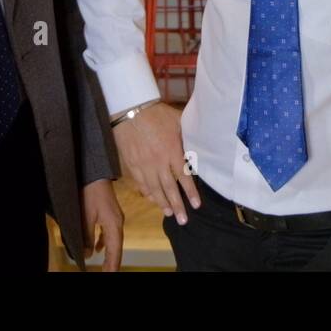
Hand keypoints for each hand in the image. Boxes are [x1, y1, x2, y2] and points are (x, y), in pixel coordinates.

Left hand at [81, 179, 123, 271]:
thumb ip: (87, 237)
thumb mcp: (86, 217)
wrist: (94, 173)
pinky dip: (103, 242)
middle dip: (112, 262)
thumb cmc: (90, 193)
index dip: (112, 265)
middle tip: (107, 274)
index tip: (109, 275)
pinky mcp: (109, 214)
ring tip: (104, 266)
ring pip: (112, 241)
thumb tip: (88, 254)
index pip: (115, 251)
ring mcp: (115, 218)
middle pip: (116, 247)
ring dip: (108, 253)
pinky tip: (98, 248)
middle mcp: (117, 223)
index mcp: (114, 225)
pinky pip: (108, 233)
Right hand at [111, 102, 200, 223]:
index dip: (190, 192)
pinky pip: (141, 184)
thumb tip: (199, 147)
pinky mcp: (132, 165)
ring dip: (162, 203)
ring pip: (154, 189)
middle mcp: (158, 162)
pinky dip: (147, 194)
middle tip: (183, 220)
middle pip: (169, 188)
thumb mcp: (178, 122)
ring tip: (169, 214)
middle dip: (177, 206)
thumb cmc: (157, 114)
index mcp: (172, 151)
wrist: (131, 110)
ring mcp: (143, 165)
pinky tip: (152, 200)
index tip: (196, 205)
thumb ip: (188, 137)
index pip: (184, 177)